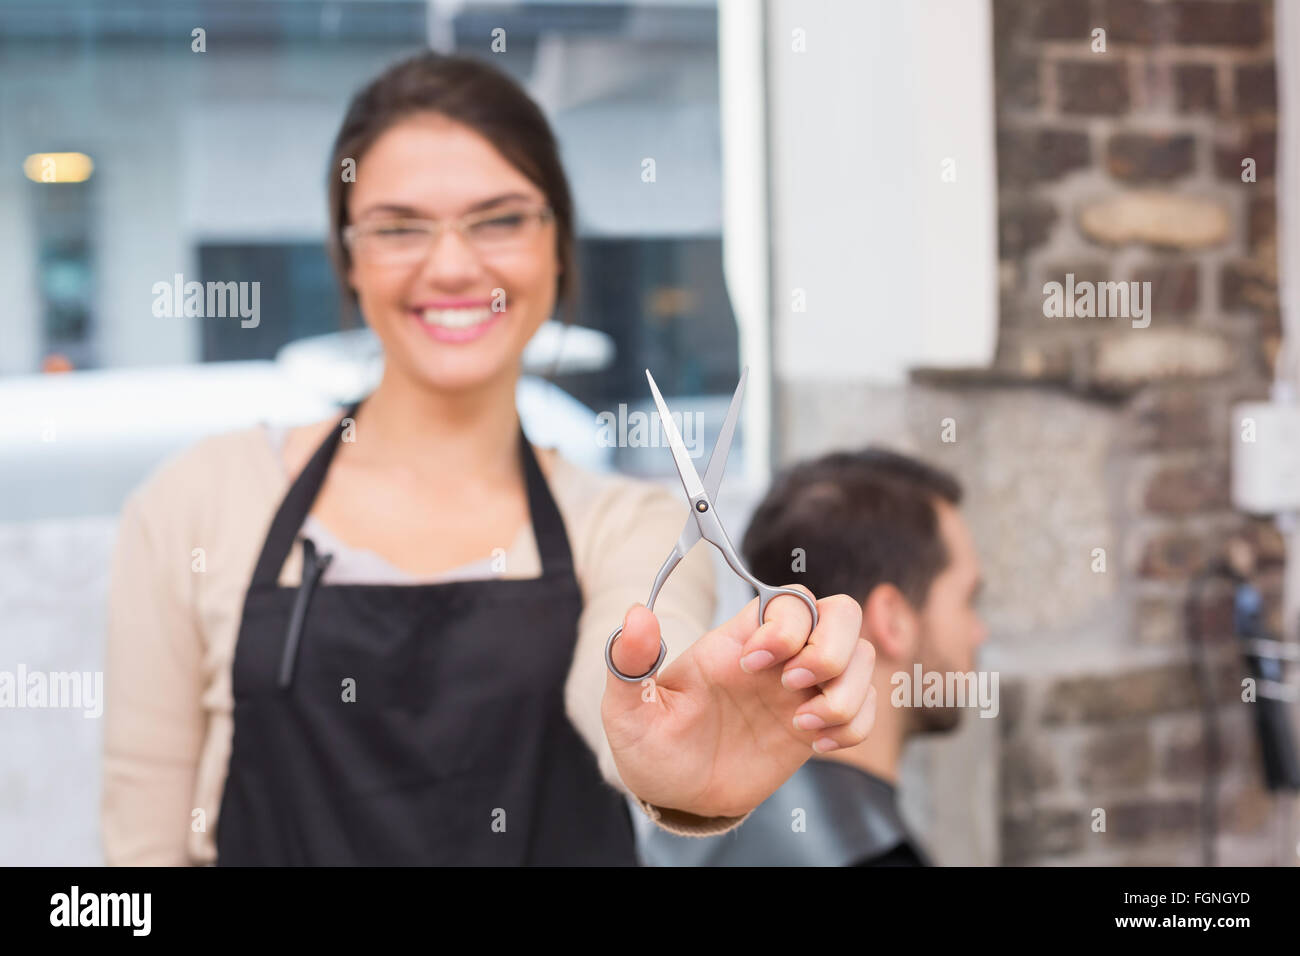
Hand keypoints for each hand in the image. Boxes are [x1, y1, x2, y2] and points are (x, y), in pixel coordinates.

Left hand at [601, 589, 874, 818]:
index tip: (750, 665)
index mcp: (736, 640)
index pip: (788, 600)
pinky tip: (817, 745)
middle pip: (841, 612)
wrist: (674, 794)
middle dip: (831, 648)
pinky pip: (866, 709)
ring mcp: (803, 689)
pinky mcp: (818, 724)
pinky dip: (853, 726)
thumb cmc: (650, 743)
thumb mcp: (627, 707)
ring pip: (861, 658)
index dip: (783, 627)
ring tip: (805, 726)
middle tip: (793, 686)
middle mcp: (778, 657)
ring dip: (846, 694)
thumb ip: (630, 662)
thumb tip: (635, 616)